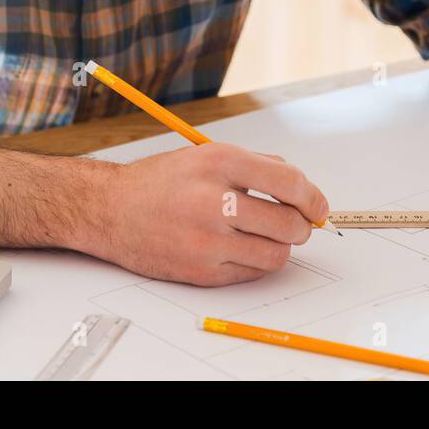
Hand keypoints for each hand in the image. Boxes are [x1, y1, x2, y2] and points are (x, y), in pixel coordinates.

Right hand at [86, 143, 329, 285]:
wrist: (110, 209)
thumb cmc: (162, 182)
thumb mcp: (208, 156)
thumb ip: (258, 166)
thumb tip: (304, 189)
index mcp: (220, 163)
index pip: (291, 183)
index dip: (314, 198)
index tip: (318, 206)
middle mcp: (214, 200)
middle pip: (289, 224)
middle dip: (302, 226)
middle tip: (296, 224)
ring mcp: (207, 240)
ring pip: (277, 253)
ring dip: (281, 246)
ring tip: (266, 235)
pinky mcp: (201, 270)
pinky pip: (252, 272)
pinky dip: (256, 262)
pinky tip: (241, 247)